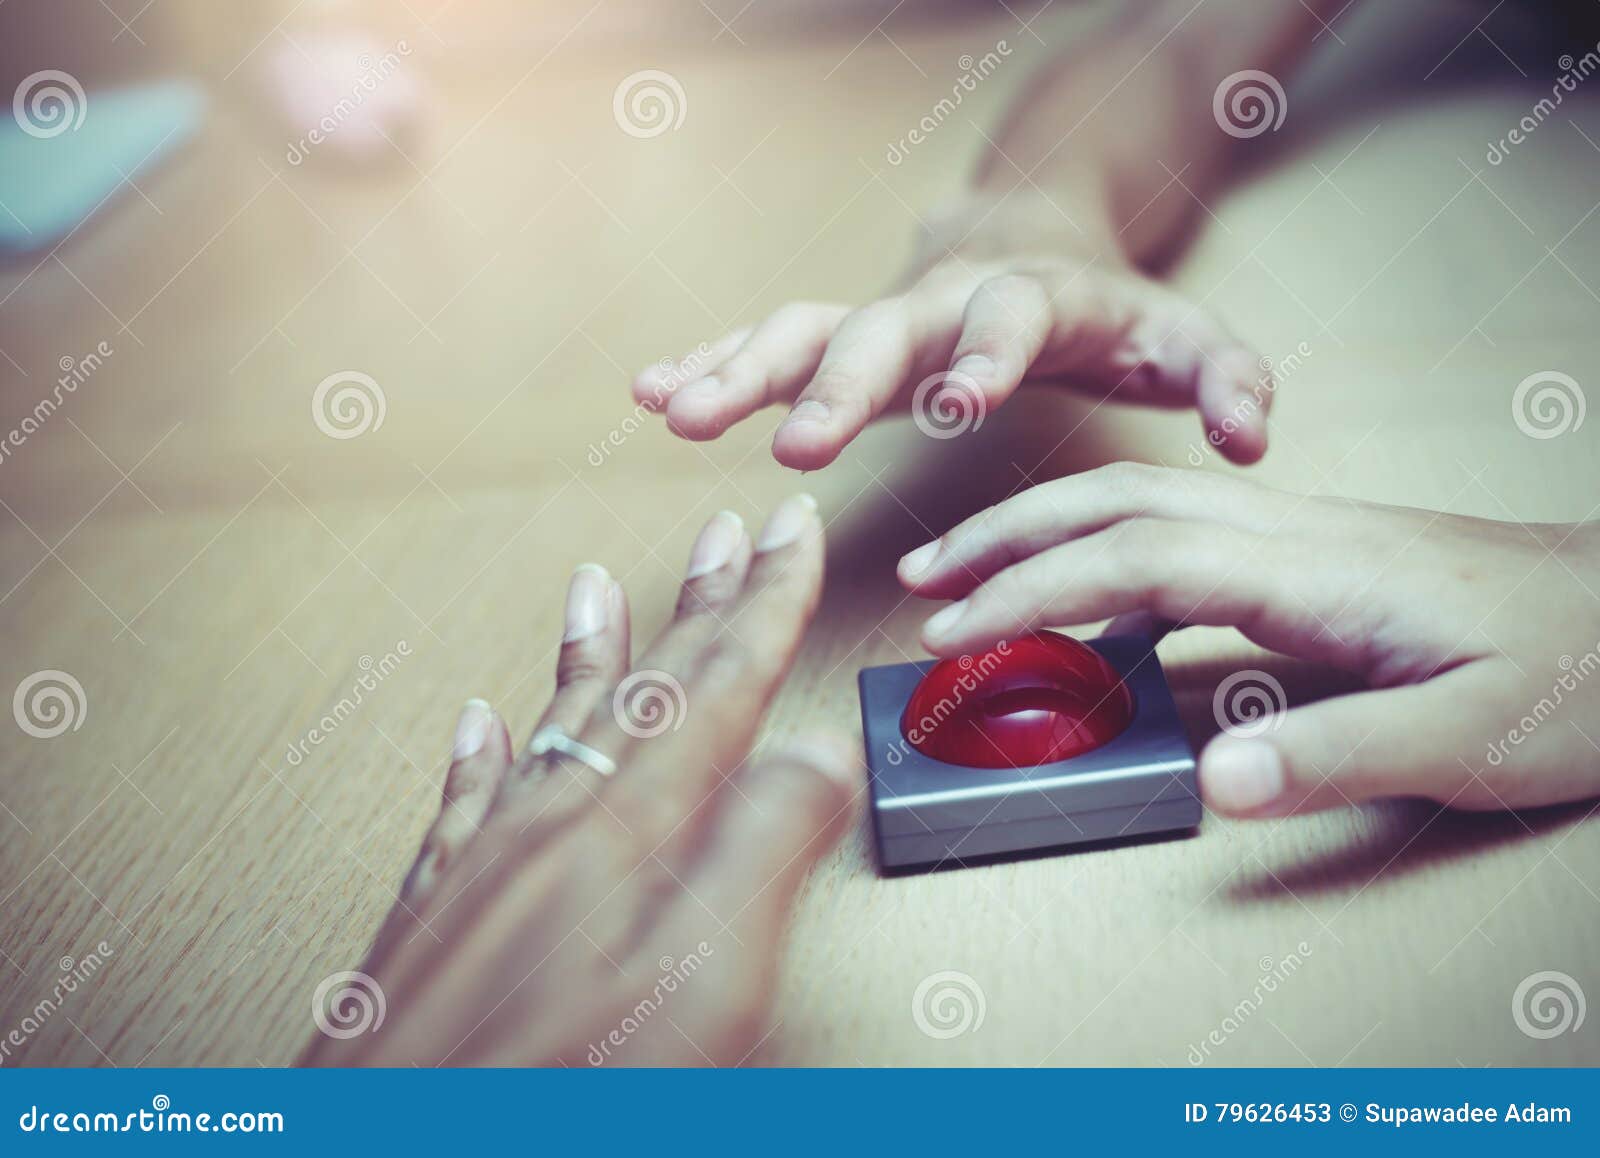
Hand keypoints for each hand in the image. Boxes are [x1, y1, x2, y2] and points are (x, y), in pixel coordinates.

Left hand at [303, 495, 857, 1066]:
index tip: (788, 538)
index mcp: (627, 836)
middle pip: (644, 688)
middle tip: (731, 533)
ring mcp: (488, 867)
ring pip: (553, 724)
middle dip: (701, 603)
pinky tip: (476, 722)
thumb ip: (761, 856)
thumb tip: (815, 755)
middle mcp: (552, 829)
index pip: (716, 688)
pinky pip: (464, 799)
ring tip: (601, 584)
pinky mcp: (440, 914)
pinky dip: (482, 750)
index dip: (763, 605)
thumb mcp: (703, 989)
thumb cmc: (555, 1095)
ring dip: (593, 650)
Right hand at [633, 194, 1271, 470]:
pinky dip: (711, 359)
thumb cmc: (1111, 303)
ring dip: (740, 369)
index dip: (988, 356)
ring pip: (804, 327)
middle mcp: (946, 298)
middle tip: (793, 440)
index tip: (958, 405)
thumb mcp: (1183, 336)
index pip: (1012, 320)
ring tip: (673, 411)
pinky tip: (652, 390)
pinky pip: (768, 338)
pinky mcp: (844, 327)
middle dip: (835, 380)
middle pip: (883, 328)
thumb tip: (1255, 439)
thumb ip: (1226, 378)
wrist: (1036, 228)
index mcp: (1035, 299)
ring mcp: (885, 310)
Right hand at [895, 463, 1599, 817]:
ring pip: (1145, 505)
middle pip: (1119, 503)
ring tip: (972, 573)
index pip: (1136, 559)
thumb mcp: (1468, 743)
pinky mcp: (1315, 562)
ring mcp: (1304, 539)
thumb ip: (1334, 757)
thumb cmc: (1573, 680)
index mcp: (1315, 571)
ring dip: (1047, 533)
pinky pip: (1183, 541)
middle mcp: (1295, 535)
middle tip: (921, 579)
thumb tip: (1207, 782)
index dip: (1033, 592)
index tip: (954, 632)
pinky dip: (1107, 561)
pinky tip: (1092, 607)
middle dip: (1009, 537)